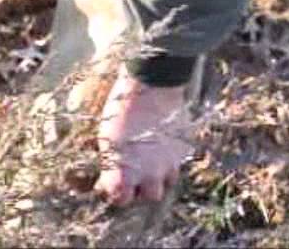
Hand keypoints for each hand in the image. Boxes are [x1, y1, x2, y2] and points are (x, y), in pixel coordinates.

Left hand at [94, 66, 193, 206]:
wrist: (150, 88)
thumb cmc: (120, 110)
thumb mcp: (105, 137)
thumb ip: (109, 162)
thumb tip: (107, 176)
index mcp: (125, 173)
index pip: (121, 200)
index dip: (115, 193)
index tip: (111, 183)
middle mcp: (149, 174)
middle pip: (148, 197)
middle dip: (140, 189)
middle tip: (132, 175)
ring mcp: (169, 164)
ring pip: (167, 183)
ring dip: (158, 177)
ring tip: (149, 163)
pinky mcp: (183, 151)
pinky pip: (178, 164)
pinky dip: (170, 161)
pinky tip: (161, 148)